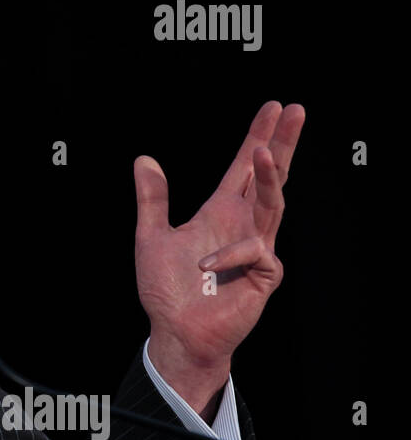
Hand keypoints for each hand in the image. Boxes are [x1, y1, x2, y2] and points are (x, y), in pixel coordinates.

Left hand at [133, 101, 304, 415]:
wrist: (174, 331)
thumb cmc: (167, 290)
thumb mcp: (151, 236)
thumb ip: (152, 199)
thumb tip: (144, 159)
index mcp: (220, 212)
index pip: (244, 168)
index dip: (258, 137)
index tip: (274, 107)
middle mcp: (242, 225)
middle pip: (270, 176)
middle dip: (282, 143)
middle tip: (296, 110)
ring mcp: (256, 248)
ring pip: (272, 204)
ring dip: (270, 178)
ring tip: (265, 151)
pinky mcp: (263, 275)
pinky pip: (254, 252)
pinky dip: (229, 254)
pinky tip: (208, 263)